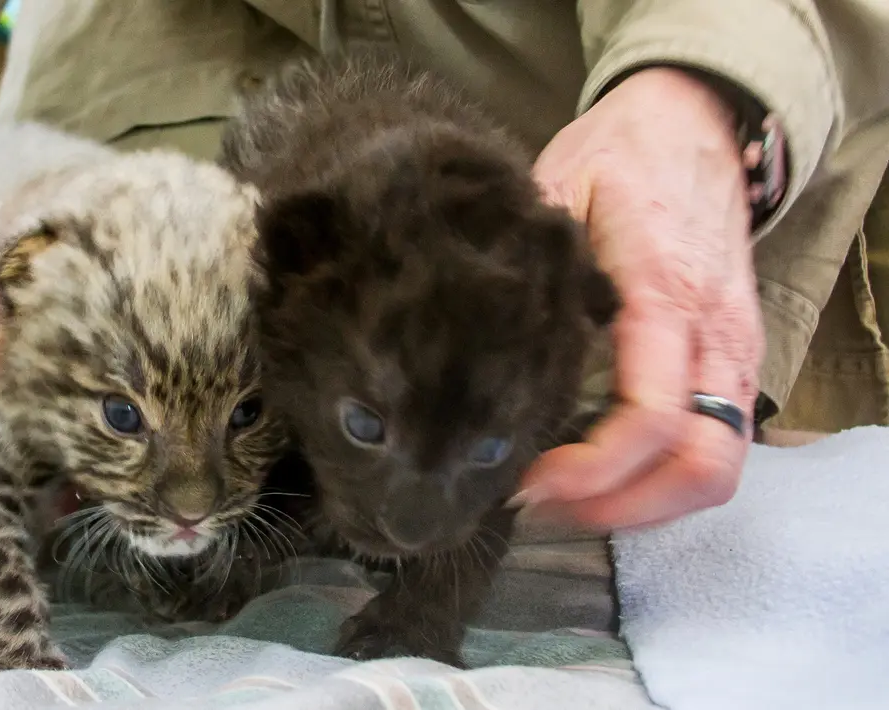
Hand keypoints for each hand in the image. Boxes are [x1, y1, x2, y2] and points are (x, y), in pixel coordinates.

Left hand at [518, 67, 763, 529]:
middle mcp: (714, 335)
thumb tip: (465, 336)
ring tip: (568, 502)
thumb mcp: (558, 186)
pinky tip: (605, 475)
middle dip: (622, 507)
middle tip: (542, 506)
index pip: (647, 418)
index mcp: (664, 294)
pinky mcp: (735, 360)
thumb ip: (529, 263)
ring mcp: (735, 351)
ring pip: (719, 468)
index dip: (589, 470)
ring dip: (646, 503)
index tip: (525, 481)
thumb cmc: (620, 154)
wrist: (696, 121)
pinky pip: (719, 445)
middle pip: (701, 466)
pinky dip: (666, 477)